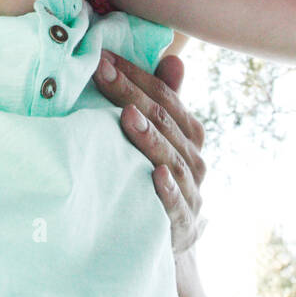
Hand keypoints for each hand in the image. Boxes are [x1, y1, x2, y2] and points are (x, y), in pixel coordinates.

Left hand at [92, 49, 206, 254]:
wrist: (166, 239)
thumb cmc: (155, 179)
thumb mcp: (160, 139)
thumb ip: (165, 100)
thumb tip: (173, 57)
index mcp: (189, 134)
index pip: (165, 97)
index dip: (135, 75)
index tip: (103, 58)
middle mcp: (194, 159)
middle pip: (164, 122)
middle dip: (131, 94)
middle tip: (102, 72)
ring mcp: (191, 192)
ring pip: (172, 159)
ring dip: (150, 137)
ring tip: (127, 116)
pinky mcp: (183, 224)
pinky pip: (176, 205)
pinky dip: (168, 189)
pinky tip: (156, 174)